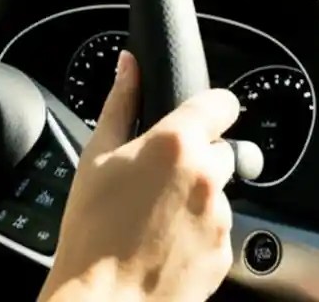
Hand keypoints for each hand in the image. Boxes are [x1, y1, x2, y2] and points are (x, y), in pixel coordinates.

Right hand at [41, 52, 239, 301]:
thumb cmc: (91, 233)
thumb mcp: (95, 157)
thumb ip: (120, 102)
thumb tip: (129, 65)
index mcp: (176, 143)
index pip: (222, 103)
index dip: (210, 107)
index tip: (197, 117)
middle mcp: (208, 176)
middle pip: (220, 150)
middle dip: (196, 159)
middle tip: (158, 181)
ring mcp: (221, 217)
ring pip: (219, 193)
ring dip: (197, 199)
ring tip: (155, 219)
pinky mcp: (226, 252)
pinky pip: (218, 230)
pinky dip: (198, 233)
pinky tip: (165, 244)